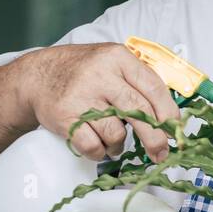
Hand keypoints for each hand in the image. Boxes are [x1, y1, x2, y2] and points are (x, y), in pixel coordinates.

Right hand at [16, 43, 180, 161]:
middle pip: (139, 112)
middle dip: (155, 138)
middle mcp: (101, 75)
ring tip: (113, 141)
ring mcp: (82, 97)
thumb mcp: (112, 63)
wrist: (37, 76)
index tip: (176, 130)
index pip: (154, 87)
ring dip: (119, 145)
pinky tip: (98, 145)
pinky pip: (93, 146)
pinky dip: (100, 152)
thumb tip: (170, 118)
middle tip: (161, 153)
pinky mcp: (66, 117)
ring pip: (116, 133)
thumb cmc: (83, 73)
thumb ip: (139, 82)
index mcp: (118, 58)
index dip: (169, 113)